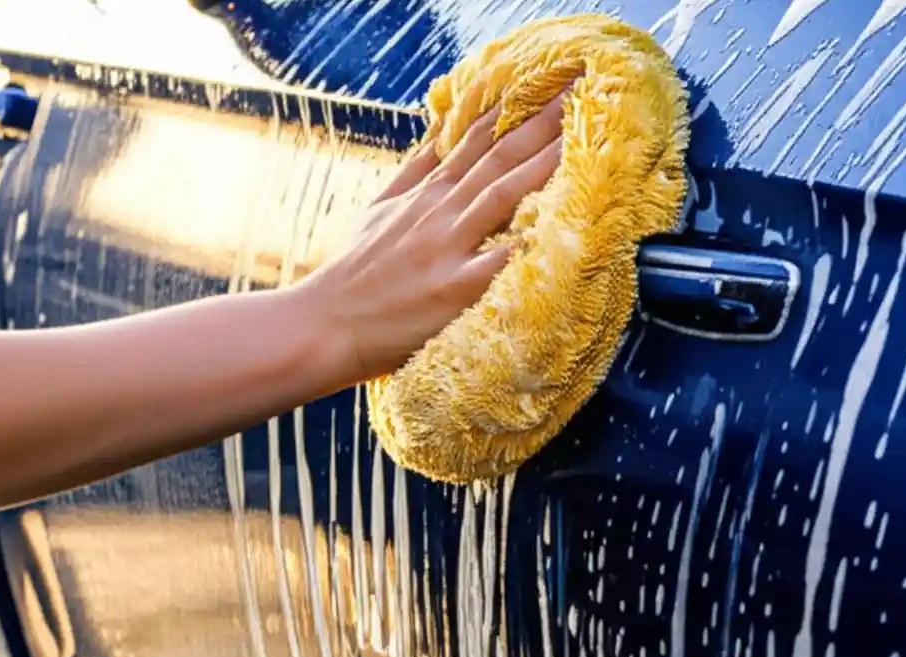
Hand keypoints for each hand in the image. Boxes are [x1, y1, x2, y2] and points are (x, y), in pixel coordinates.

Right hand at [294, 88, 568, 384]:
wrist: (325, 324)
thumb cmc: (357, 271)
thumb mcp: (380, 209)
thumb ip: (416, 171)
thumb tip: (438, 131)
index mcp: (428, 193)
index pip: (477, 138)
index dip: (514, 107)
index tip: (549, 83)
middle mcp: (440, 212)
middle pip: (499, 156)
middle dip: (541, 122)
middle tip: (579, 91)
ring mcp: (448, 248)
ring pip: (502, 193)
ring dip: (543, 162)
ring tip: (578, 138)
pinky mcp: (455, 290)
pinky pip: (498, 262)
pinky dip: (525, 242)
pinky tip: (558, 225)